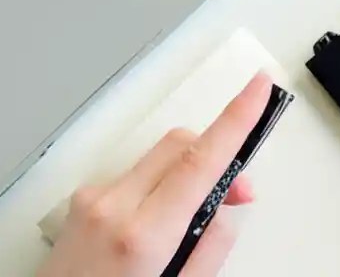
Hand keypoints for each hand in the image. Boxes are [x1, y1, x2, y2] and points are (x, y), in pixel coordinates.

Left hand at [38, 74, 272, 276]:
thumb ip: (208, 250)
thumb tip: (224, 214)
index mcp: (141, 235)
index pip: (200, 160)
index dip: (236, 119)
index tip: (259, 88)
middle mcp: (111, 208)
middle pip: (179, 146)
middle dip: (216, 152)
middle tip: (241, 190)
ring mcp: (90, 202)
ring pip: (157, 160)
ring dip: (185, 174)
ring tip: (195, 218)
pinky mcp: (79, 205)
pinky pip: (133, 179)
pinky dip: (156, 189)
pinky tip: (158, 225)